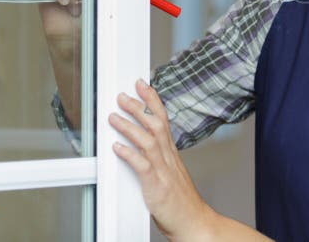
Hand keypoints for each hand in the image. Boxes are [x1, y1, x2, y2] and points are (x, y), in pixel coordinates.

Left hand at [109, 79, 216, 240]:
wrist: (194, 222)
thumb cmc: (180, 202)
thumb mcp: (171, 174)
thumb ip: (158, 158)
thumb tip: (139, 145)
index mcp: (172, 154)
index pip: (163, 119)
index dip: (153, 101)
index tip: (142, 85)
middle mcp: (169, 158)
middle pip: (155, 125)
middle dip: (139, 107)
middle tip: (123, 96)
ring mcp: (164, 171)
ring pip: (148, 141)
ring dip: (130, 127)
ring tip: (114, 117)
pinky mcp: (157, 186)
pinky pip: (142, 166)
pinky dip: (130, 155)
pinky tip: (117, 147)